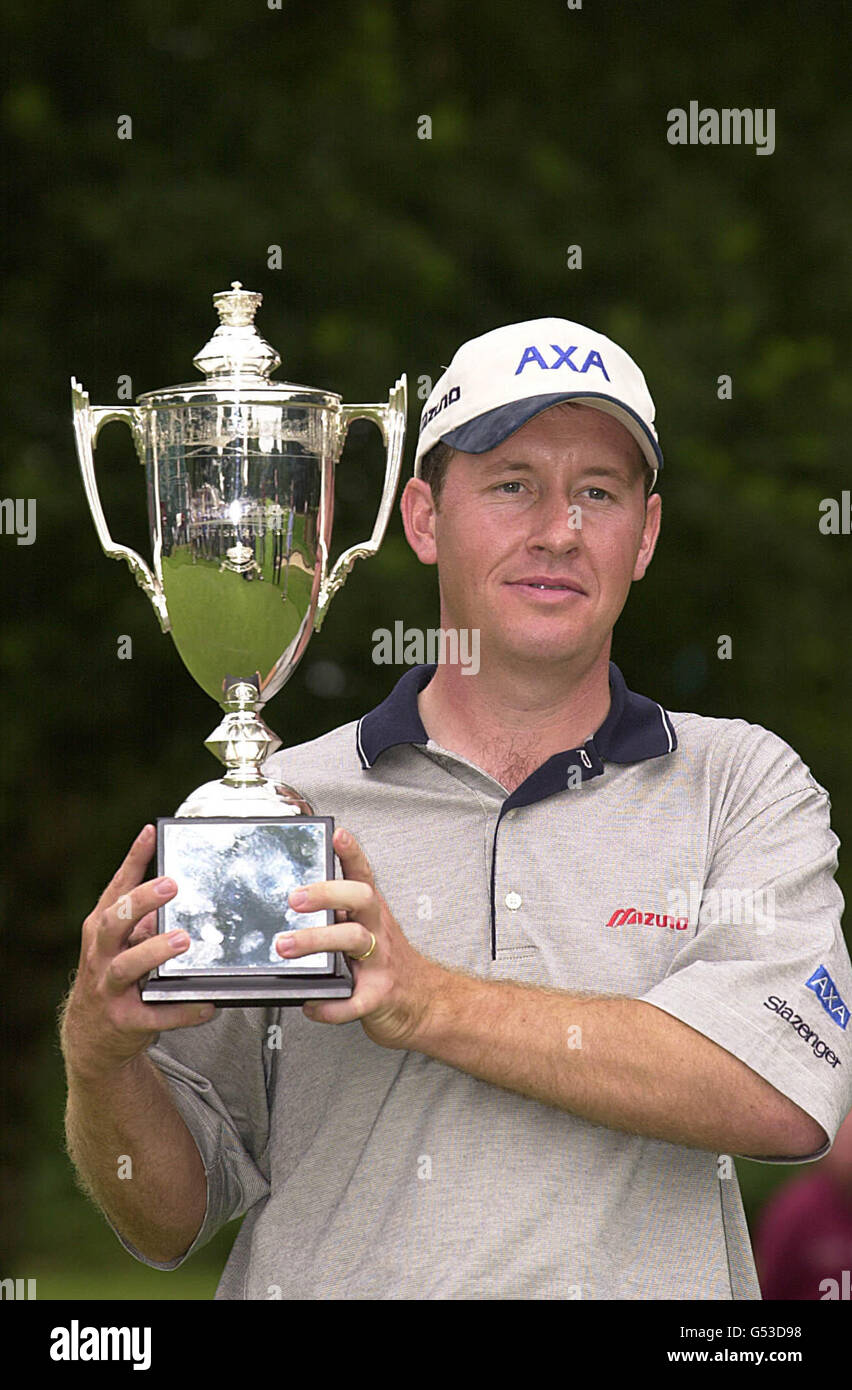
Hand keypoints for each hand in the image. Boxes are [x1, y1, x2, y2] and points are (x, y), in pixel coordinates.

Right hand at [59, 824, 216, 1082]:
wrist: (92, 1038)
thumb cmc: (115, 977)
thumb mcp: (122, 944)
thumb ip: (145, 919)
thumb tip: (182, 886)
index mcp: (102, 931)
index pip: (115, 890)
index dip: (132, 861)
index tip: (151, 833)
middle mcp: (100, 956)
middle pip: (113, 923)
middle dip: (140, 902)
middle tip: (170, 885)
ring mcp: (109, 989)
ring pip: (128, 967)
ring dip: (155, 951)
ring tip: (182, 939)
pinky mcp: (125, 1021)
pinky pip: (156, 1015)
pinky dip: (182, 1010)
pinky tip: (207, 1004)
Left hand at [276, 828, 445, 1049]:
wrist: (425, 1003)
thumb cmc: (388, 964)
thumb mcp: (367, 931)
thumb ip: (340, 914)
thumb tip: (297, 898)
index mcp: (372, 914)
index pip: (363, 875)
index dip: (352, 854)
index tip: (338, 834)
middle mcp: (378, 932)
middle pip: (360, 899)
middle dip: (327, 893)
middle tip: (294, 899)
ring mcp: (381, 962)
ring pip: (353, 940)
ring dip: (316, 940)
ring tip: (286, 947)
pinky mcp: (379, 996)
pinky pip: (353, 1000)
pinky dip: (329, 1005)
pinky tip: (311, 1004)